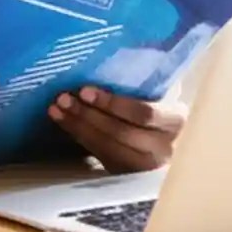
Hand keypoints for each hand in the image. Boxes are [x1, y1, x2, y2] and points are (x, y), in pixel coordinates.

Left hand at [49, 86, 185, 172]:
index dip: (113, 103)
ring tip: (56, 109)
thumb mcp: (162, 93)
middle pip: (120, 133)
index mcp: (175, 122)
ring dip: (77, 127)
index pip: (143, 114)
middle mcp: (163, 149)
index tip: (85, 90)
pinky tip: (63, 123)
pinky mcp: (125, 175)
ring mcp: (144, 167)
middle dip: (88, 115)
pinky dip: (79, 137)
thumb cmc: (161, 104)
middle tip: (64, 98)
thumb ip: (147, 84)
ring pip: (106, 147)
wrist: (168, 137)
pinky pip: (99, 155)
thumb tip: (116, 57)